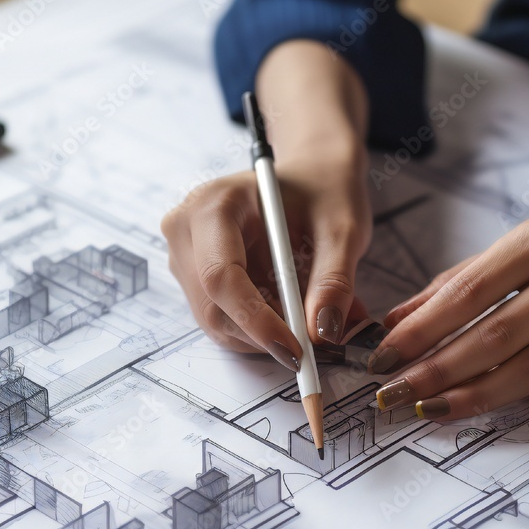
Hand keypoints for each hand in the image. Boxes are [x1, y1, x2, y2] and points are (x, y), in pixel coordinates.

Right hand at [161, 150, 372, 368]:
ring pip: (217, 322)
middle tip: (313, 344)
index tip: (295, 349)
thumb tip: (322, 330)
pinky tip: (289, 313)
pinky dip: (259, 330)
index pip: (220, 276)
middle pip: (213, 307)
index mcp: (213, 205)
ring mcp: (186, 258)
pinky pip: (223, 321)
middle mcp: (186, 232)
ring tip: (308, 318)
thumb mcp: (342, 228)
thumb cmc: (322, 192)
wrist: (310, 179)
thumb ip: (333, 279)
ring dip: (264, 336)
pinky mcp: (196, 280)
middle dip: (264, 334)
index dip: (256, 319)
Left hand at [367, 215, 528, 418]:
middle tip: (392, 394)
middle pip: (494, 337)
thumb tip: (393, 322)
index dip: (419, 331)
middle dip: (435, 371)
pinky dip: (521, 399)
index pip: (467, 292)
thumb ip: (458, 283)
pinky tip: (488, 402)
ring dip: (471, 397)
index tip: (380, 358)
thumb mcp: (522, 250)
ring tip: (428, 408)